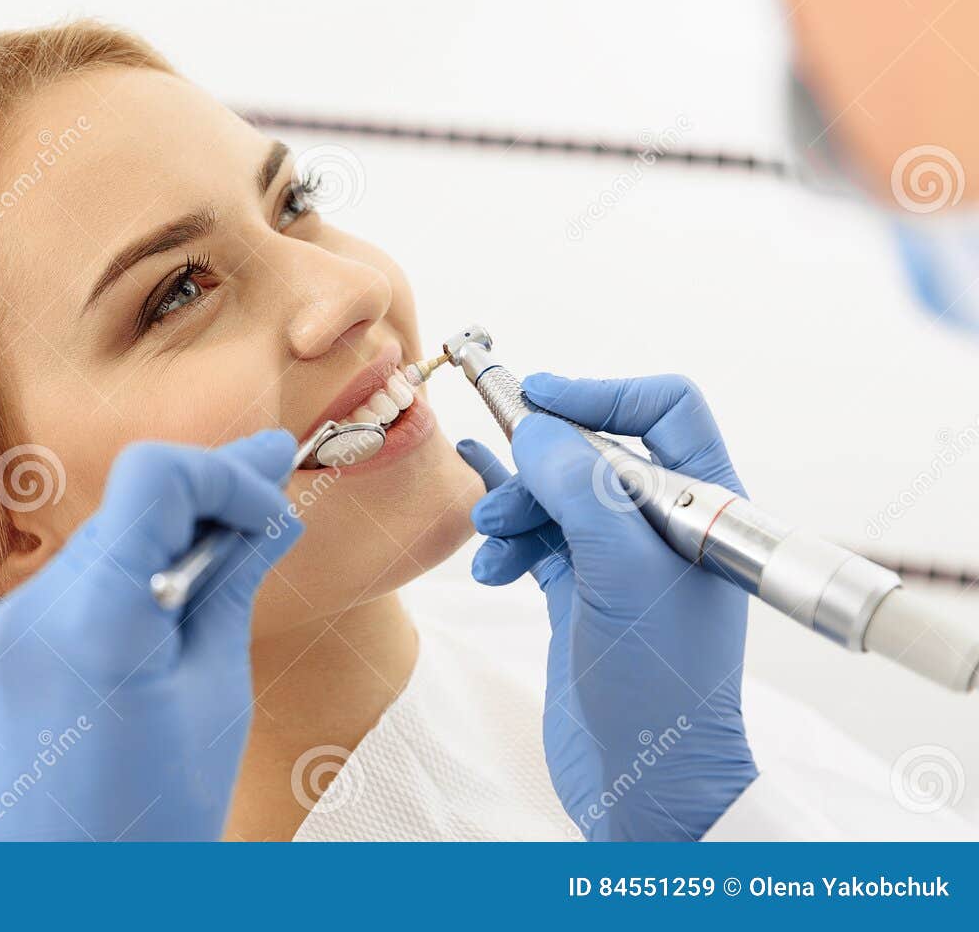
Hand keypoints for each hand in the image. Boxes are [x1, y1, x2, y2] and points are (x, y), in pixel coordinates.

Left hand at [0, 430, 300, 840]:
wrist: (66, 907)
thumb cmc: (155, 825)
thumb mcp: (216, 695)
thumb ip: (231, 584)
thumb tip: (272, 513)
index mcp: (95, 622)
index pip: (153, 476)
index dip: (222, 472)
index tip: (272, 498)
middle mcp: (30, 613)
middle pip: (127, 510)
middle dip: (202, 503)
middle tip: (272, 497)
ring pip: (100, 547)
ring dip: (162, 547)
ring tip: (223, 570)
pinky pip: (65, 590)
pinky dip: (118, 587)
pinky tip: (159, 622)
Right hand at [457, 373, 757, 840]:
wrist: (645, 790)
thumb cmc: (659, 691)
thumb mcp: (621, 575)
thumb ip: (580, 490)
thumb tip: (536, 429)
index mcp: (703, 508)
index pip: (663, 409)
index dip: (601, 394)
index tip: (538, 398)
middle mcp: (664, 525)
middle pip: (592, 450)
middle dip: (539, 466)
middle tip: (501, 502)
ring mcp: (622, 560)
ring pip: (556, 494)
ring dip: (513, 508)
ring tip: (491, 546)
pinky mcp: (584, 593)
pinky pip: (537, 535)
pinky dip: (506, 536)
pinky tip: (482, 546)